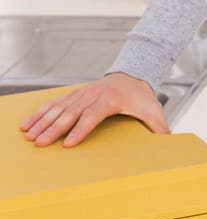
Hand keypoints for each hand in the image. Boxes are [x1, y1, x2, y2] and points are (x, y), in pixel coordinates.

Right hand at [19, 72, 169, 146]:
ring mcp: (81, 94)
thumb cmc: (141, 96)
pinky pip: (54, 104)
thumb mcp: (152, 110)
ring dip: (42, 121)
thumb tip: (168, 142)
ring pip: (59, 108)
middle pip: (71, 112)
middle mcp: (92, 95)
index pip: (93, 115)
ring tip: (29, 136)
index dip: (81, 129)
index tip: (68, 144)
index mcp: (110, 99)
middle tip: (40, 143)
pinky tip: (27, 124)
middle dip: (54, 128)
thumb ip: (159, 126)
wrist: (132, 74)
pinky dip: (40, 113)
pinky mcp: (74, 96)